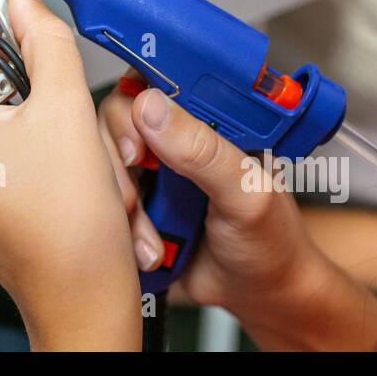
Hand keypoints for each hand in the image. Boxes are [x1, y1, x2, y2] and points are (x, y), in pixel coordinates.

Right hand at [100, 83, 322, 309]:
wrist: (260, 298)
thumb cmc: (272, 242)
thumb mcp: (246, 193)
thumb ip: (204, 151)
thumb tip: (152, 108)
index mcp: (210, 118)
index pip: (160, 77)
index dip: (136, 97)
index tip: (135, 139)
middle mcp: (177, 136)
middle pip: (118, 115)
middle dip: (119, 158)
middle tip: (136, 190)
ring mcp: (152, 170)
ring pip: (103, 161)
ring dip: (121, 202)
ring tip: (152, 239)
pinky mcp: (137, 204)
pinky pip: (103, 201)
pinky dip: (119, 228)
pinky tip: (147, 250)